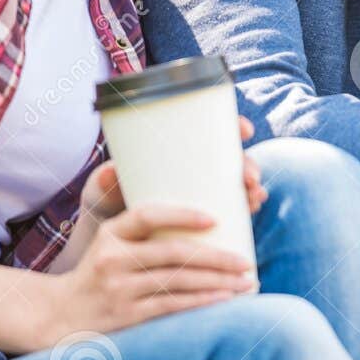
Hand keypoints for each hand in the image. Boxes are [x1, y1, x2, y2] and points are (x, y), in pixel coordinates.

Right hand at [38, 203, 257, 347]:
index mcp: (110, 233)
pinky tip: (224, 299)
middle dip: (217, 257)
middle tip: (245, 261)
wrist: (58, 315)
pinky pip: (172, 305)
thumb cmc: (99, 272)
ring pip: (178, 282)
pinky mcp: (125, 315)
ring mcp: (118, 289)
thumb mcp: (110, 242)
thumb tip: (204, 215)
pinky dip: (202, 302)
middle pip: (174, 253)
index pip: (148, 215)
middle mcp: (112, 258)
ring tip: (245, 281)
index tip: (215, 218)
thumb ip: (144, 230)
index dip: (182, 215)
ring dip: (218, 282)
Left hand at [79, 115, 267, 223]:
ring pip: (236, 181)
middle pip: (230, 156)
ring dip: (251, 186)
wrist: (108, 234)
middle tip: (248, 178)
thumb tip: (108, 172)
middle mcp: (192, 167)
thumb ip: (105, 182)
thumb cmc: (107, 201)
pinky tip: (255, 207)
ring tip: (254, 197)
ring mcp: (201, 189)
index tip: (245, 130)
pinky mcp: (205, 211)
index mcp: (173, 151)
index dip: (232, 125)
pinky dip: (248, 204)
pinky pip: (234, 204)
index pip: (210, 129)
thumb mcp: (104, 190)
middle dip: (247, 163)